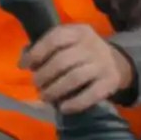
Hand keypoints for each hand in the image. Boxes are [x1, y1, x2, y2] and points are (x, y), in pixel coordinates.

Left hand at [19, 24, 134, 113]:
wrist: (117, 61)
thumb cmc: (81, 52)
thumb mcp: (67, 42)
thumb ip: (45, 47)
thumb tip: (23, 60)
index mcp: (78, 31)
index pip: (54, 38)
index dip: (36, 53)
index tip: (24, 66)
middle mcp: (91, 45)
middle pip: (62, 61)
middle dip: (43, 76)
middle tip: (36, 85)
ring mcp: (102, 64)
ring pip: (74, 78)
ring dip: (55, 90)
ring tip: (45, 97)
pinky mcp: (110, 82)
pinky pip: (90, 95)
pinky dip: (74, 103)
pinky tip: (63, 108)